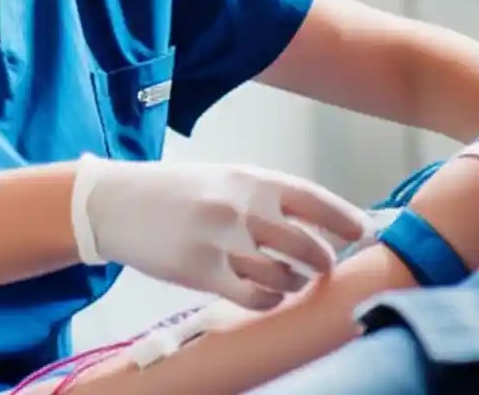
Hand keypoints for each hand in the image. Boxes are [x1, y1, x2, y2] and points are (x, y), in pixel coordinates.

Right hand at [71, 154, 370, 308]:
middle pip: (308, 246)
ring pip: (284, 276)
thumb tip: (317, 221)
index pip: (315, 200)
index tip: (361, 232)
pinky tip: (264, 294)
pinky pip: (254, 296)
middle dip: (323, 261)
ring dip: (293, 284)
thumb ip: (266, 196)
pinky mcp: (200, 270)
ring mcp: (221, 240)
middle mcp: (241, 207)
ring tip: (286, 280)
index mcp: (251, 179)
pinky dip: (269, 300)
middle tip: (320, 266)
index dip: (346, 220)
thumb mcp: (224, 179)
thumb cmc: (174, 191)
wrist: (116, 202)